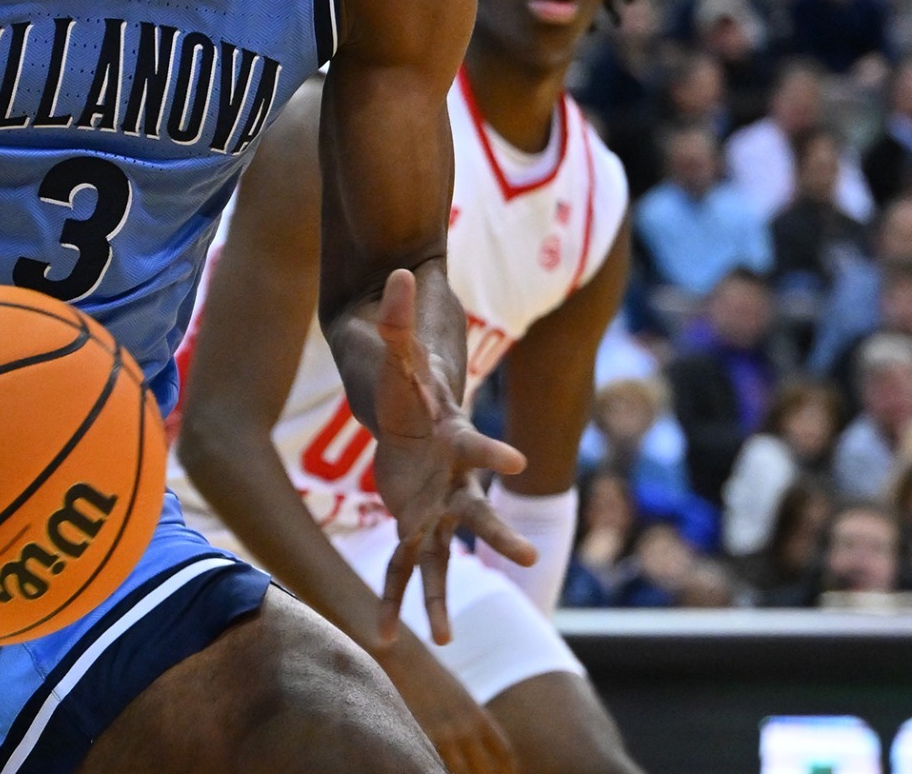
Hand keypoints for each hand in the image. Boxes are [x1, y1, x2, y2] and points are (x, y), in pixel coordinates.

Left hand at [369, 270, 530, 643]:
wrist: (412, 406)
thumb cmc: (406, 376)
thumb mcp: (398, 348)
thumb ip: (399, 314)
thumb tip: (399, 270)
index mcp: (452, 441)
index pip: (476, 446)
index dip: (492, 453)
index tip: (512, 464)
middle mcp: (453, 483)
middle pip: (478, 511)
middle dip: (499, 533)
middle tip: (525, 556)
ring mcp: (436, 507)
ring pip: (441, 557)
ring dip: (437, 598)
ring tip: (441, 640)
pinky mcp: (412, 523)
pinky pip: (403, 567)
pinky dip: (394, 602)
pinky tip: (386, 640)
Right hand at [374, 634, 515, 773]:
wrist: (404, 657)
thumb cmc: (428, 676)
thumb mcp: (458, 695)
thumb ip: (471, 719)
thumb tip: (479, 742)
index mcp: (478, 715)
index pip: (503, 753)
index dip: (506, 771)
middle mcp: (467, 726)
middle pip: (486, 769)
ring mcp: (446, 732)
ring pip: (462, 773)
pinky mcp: (425, 734)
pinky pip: (437, 765)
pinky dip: (440, 771)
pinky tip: (434, 771)